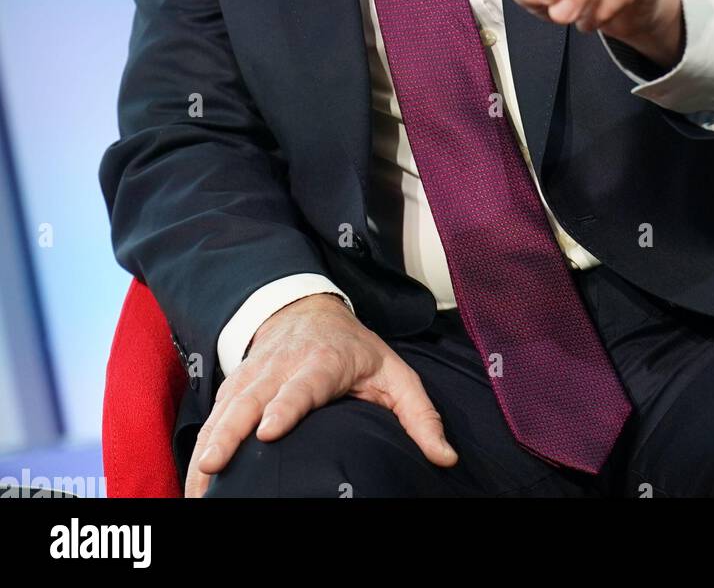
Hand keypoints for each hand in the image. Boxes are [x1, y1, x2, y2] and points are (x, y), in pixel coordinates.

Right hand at [184, 293, 457, 496]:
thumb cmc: (356, 350)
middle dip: (232, 431)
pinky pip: (213, 412)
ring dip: (209, 441)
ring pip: (226, 406)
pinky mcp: (235, 383)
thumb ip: (420, 415)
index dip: (285, 407)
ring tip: (198, 478)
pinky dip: (201, 440)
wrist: (307, 308)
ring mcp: (254, 373)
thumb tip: (445, 457)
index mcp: (324, 362)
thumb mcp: (395, 373)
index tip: (268, 431)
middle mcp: (282, 366)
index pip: (303, 386)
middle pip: (252, 398)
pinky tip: (194, 475)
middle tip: (213, 464)